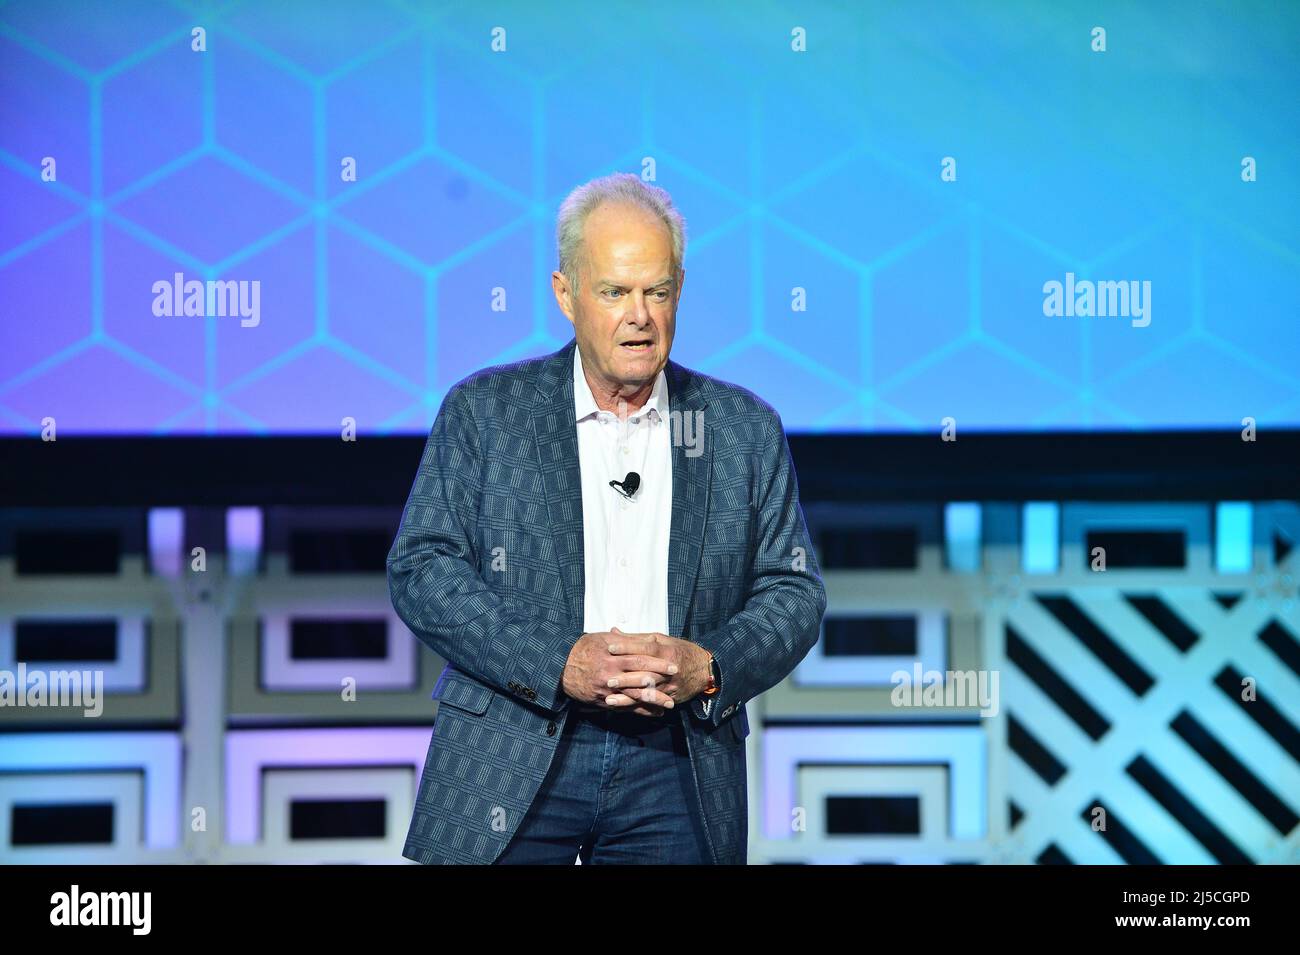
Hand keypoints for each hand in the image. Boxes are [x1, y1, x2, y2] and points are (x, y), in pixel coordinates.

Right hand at [561, 629, 678, 715]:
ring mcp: (607, 689)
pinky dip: (639, 711)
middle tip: (677, 686)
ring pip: (634, 696)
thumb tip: (642, 637)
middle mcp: (610, 674)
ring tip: (669, 704)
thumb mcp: (601, 639)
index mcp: (612, 656)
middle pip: (640, 679)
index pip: (640, 659)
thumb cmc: (581, 649)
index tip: (673, 665)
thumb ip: (622, 639)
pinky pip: (624, 708)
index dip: (658, 663)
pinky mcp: (602, 701)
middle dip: (660, 683)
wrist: (559, 667)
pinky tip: (653, 713)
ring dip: (653, 701)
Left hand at [603, 628, 710, 715]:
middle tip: (606, 679)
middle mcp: (668, 668)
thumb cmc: (680, 651)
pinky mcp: (669, 697)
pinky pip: (651, 704)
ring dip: (627, 698)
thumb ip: (637, 638)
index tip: (610, 648)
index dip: (627, 647)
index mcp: (666, 650)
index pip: (645, 648)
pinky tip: (623, 710)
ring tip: (609, 699)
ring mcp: (669, 685)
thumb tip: (614, 632)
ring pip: (646, 692)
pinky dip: (636, 708)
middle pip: (645, 672)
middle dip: (625, 677)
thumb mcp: (662, 640)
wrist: (705, 670)